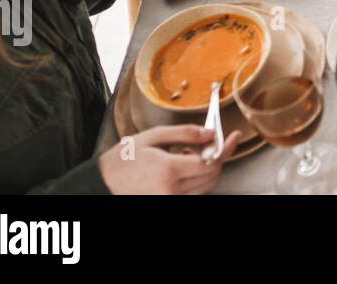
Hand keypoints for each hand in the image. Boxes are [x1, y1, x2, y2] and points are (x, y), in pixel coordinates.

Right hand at [98, 125, 241, 194]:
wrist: (101, 184)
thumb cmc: (123, 159)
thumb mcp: (152, 137)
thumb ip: (185, 133)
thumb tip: (210, 133)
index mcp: (169, 170)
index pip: (211, 162)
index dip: (226, 148)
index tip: (234, 136)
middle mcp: (173, 190)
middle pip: (212, 175)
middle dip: (215, 156)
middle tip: (204, 142)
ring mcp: (171, 200)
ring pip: (205, 185)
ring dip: (205, 167)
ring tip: (184, 153)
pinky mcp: (168, 203)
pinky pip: (193, 192)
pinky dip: (195, 178)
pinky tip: (180, 165)